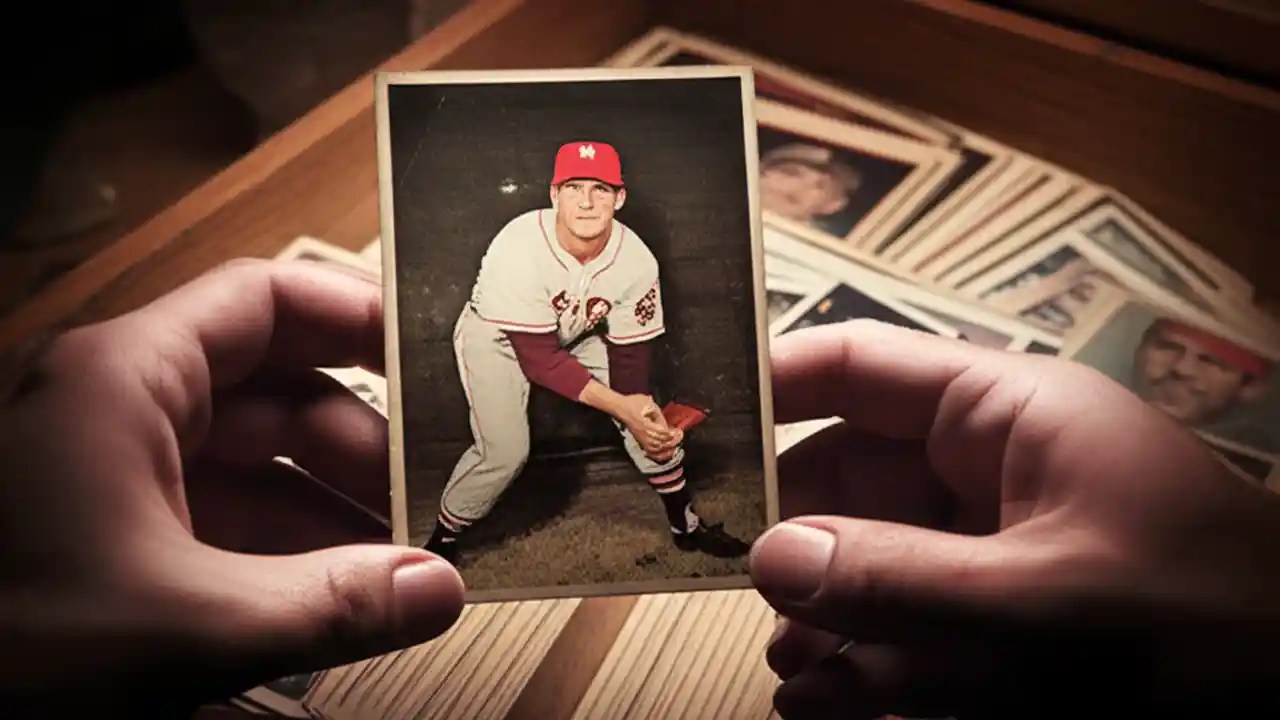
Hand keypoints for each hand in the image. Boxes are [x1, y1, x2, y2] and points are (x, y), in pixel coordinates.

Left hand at [0, 260, 465, 715]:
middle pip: (276, 390)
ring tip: (405, 558)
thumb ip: (326, 606)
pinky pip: (226, 523)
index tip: (435, 359)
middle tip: (438, 495)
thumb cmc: (2, 644)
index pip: (267, 302)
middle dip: (363, 444)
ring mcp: (115, 477)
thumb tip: (433, 589)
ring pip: (256, 463)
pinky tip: (341, 595)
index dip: (358, 317)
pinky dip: (288, 551)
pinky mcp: (112, 540)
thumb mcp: (181, 627)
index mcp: (126, 382)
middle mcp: (121, 412)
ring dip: (332, 508)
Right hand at [617, 394, 678, 458]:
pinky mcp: (640, 441)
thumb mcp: (649, 404)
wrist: (621, 407)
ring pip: (656, 449)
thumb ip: (659, 416)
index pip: (662, 433)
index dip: (672, 434)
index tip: (679, 432)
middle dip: (672, 441)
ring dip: (667, 448)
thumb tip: (667, 426)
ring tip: (675, 445)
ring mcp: (641, 439)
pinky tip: (667, 453)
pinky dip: (659, 455)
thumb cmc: (635, 403)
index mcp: (646, 424)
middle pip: (660, 442)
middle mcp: (643, 434)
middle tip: (679, 437)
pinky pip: (650, 452)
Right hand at [749, 320, 1279, 717]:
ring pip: (870, 558)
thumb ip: (897, 581)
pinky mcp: (1004, 617)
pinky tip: (830, 704)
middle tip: (739, 598)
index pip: (855, 367)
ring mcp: (995, 545)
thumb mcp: (1040, 609)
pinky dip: (865, 662)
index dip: (766, 389)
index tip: (689, 438)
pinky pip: (909, 621)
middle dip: (793, 540)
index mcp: (1004, 413)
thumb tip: (769, 562)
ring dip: (825, 617)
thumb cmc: (1200, 633)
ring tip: (799, 679)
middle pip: (847, 475)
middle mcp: (989, 467)